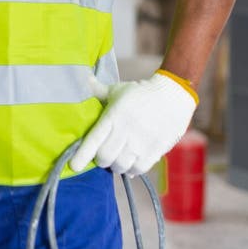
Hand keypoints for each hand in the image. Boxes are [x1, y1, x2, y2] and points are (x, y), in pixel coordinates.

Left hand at [69, 71, 197, 176]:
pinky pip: (138, 169)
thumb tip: (83, 78)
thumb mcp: (118, 90)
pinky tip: (131, 163)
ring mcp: (141, 142)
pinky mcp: (155, 151)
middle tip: (104, 155)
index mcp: (113, 116)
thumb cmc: (140, 92)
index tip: (74, 165)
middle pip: (105, 158)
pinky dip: (132, 169)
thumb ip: (98, 90)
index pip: (93, 140)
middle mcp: (125, 131)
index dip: (82, 156)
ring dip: (117, 165)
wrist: (173, 95)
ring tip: (118, 158)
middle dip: (101, 159)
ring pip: (121, 166)